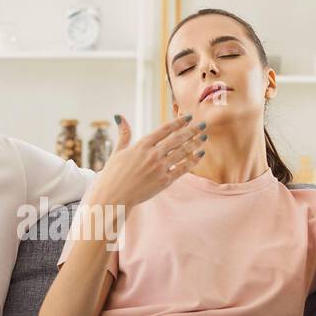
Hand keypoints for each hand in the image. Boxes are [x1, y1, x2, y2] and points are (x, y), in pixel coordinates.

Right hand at [87, 114, 208, 212]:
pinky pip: (182, 169)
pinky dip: (192, 161)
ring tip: (204, 138)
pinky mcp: (164, 181)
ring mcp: (159, 168)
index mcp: (141, 145)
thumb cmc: (112, 176)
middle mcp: (152, 154)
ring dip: (195, 144)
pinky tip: (199, 155)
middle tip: (203, 125)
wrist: (112, 198)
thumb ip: (123, 134)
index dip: (178, 122)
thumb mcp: (117, 152)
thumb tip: (120, 116)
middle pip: (177, 139)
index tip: (188, 117)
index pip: (164, 129)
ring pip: (182, 152)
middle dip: (192, 131)